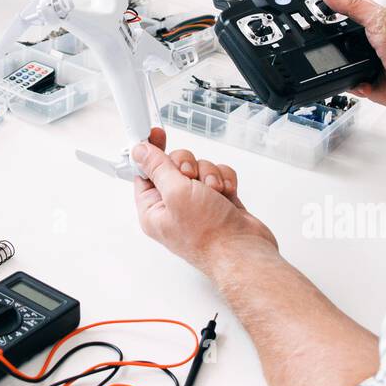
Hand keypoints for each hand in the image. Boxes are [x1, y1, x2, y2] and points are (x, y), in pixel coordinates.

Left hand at [132, 128, 277, 274]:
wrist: (245, 251)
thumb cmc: (209, 235)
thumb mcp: (176, 193)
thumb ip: (158, 168)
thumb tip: (140, 152)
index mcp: (154, 209)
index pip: (144, 172)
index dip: (150, 152)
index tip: (157, 134)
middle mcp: (174, 206)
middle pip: (174, 165)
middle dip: (187, 166)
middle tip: (191, 178)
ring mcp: (198, 203)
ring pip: (199, 168)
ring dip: (209, 174)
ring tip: (214, 192)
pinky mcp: (219, 201)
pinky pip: (218, 175)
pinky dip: (224, 180)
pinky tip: (227, 194)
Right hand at [319, 0, 385, 115]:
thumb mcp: (378, 21)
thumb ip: (353, 6)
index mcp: (372, 19)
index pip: (346, 2)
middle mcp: (366, 38)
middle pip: (337, 30)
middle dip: (326, 34)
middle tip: (318, 34)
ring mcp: (363, 58)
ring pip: (337, 57)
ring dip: (335, 60)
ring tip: (337, 60)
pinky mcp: (362, 78)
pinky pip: (344, 80)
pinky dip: (348, 80)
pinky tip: (358, 78)